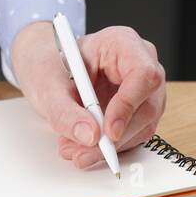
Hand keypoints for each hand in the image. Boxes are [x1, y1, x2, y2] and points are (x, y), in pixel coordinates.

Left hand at [11, 22, 166, 169]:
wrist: (47, 71)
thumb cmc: (50, 67)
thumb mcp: (47, 86)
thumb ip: (65, 111)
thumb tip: (89, 136)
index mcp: (122, 43)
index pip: (143, 74)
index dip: (128, 105)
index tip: (108, 131)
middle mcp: (140, 64)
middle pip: (148, 106)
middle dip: (116, 137)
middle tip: (85, 153)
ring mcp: (143, 90)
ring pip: (143, 126)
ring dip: (110, 147)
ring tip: (75, 151)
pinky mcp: (138, 111)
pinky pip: (133, 135)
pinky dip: (108, 148)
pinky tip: (83, 149)